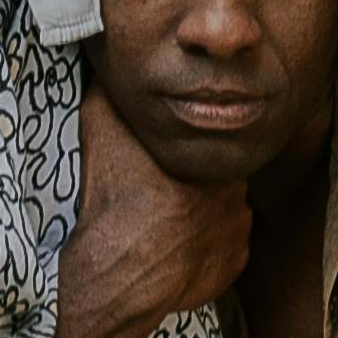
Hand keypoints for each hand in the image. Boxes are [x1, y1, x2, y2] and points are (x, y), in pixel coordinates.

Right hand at [57, 76, 253, 337]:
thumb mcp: (101, 126)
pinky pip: (224, 252)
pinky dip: (205, 251)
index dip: (186, 152)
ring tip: (167, 222)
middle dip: (198, 184)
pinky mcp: (232, 267)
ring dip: (204, 217)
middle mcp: (233, 191)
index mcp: (208, 156)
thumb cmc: (113, 197)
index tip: (164, 164)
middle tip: (165, 191)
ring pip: (225, 214)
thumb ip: (109, 91)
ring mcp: (236, 233)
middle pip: (219, 178)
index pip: (210, 143)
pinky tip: (175, 249)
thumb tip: (106, 64)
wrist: (118, 274)